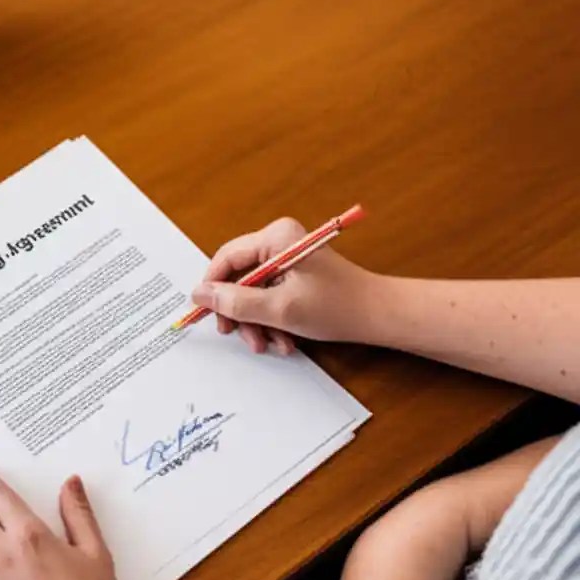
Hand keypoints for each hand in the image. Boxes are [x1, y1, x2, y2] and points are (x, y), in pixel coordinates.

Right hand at [191, 217, 379, 353]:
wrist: (380, 316)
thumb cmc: (339, 306)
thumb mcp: (280, 309)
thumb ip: (236, 303)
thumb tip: (201, 295)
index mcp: (276, 237)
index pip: (226, 258)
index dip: (212, 287)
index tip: (204, 312)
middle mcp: (279, 241)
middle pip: (239, 277)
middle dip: (239, 312)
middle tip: (238, 334)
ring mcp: (287, 258)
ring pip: (252, 292)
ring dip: (257, 321)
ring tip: (269, 342)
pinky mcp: (294, 275)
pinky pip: (269, 296)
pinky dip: (271, 320)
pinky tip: (283, 338)